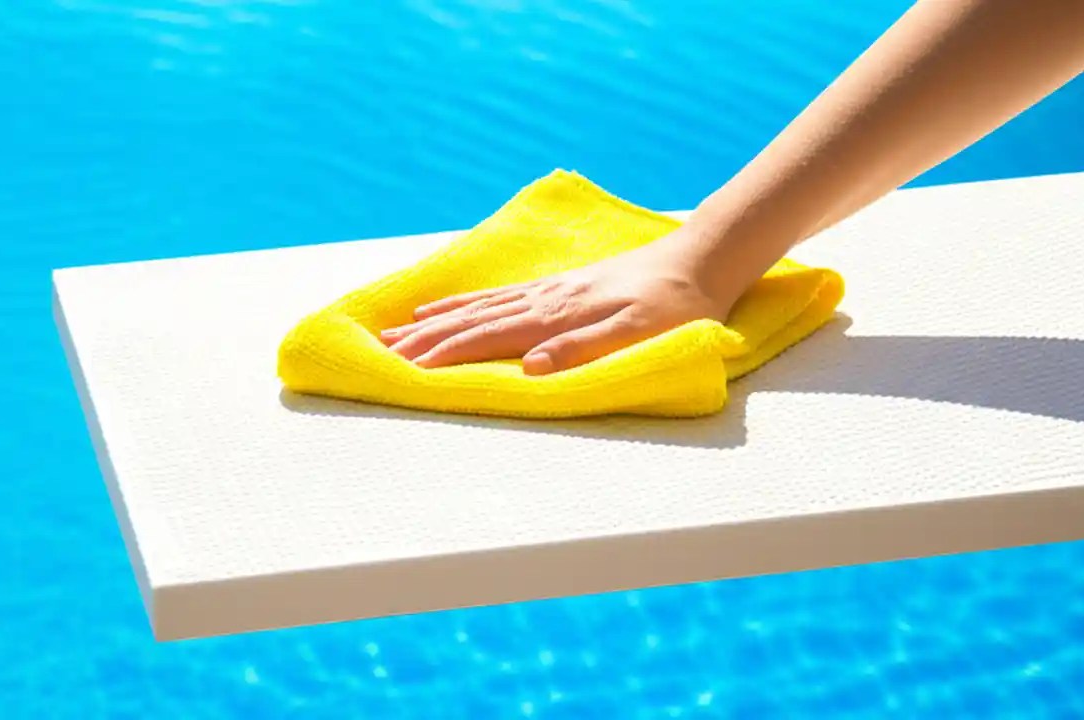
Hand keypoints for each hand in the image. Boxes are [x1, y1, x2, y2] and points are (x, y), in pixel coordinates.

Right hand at [379, 235, 733, 374]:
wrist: (702, 258)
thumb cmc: (679, 306)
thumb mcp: (641, 334)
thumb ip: (586, 349)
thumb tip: (530, 368)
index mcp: (558, 317)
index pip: (488, 338)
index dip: (445, 356)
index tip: (405, 370)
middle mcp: (544, 302)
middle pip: (472, 321)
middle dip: (425, 339)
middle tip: (381, 352)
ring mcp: (548, 291)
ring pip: (479, 306)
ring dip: (436, 320)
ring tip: (398, 328)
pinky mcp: (557, 286)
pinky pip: (498, 295)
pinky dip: (465, 302)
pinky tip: (449, 306)